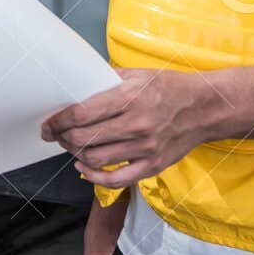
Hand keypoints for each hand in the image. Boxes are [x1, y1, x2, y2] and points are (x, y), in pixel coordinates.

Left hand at [40, 68, 229, 188]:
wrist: (205, 108)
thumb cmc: (169, 88)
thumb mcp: (137, 74)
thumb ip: (106, 81)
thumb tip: (76, 87)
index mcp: (129, 98)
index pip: (81, 114)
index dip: (58, 121)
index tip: (48, 123)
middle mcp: (136, 125)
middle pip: (83, 139)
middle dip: (61, 138)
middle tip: (55, 134)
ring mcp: (145, 148)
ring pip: (95, 160)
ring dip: (75, 154)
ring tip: (70, 146)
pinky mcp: (152, 165)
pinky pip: (116, 179)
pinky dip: (94, 177)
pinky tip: (84, 167)